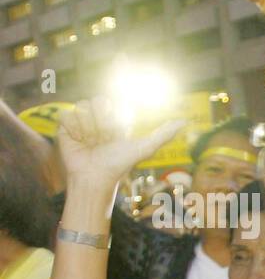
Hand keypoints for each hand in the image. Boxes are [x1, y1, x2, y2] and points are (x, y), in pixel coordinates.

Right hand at [58, 98, 182, 187]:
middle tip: (104, 140)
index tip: (117, 134)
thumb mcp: (144, 148)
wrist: (94, 177)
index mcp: (117, 120)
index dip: (116, 118)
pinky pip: (68, 113)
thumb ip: (163, 134)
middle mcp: (100, 118)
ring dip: (88, 127)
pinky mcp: (65, 125)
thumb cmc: (119, 165)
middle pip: (99, 101)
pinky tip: (78, 141)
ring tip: (91, 142)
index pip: (115, 102)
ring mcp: (82, 120)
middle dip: (103, 122)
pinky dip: (73, 129)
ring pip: (83, 106)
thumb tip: (184, 122)